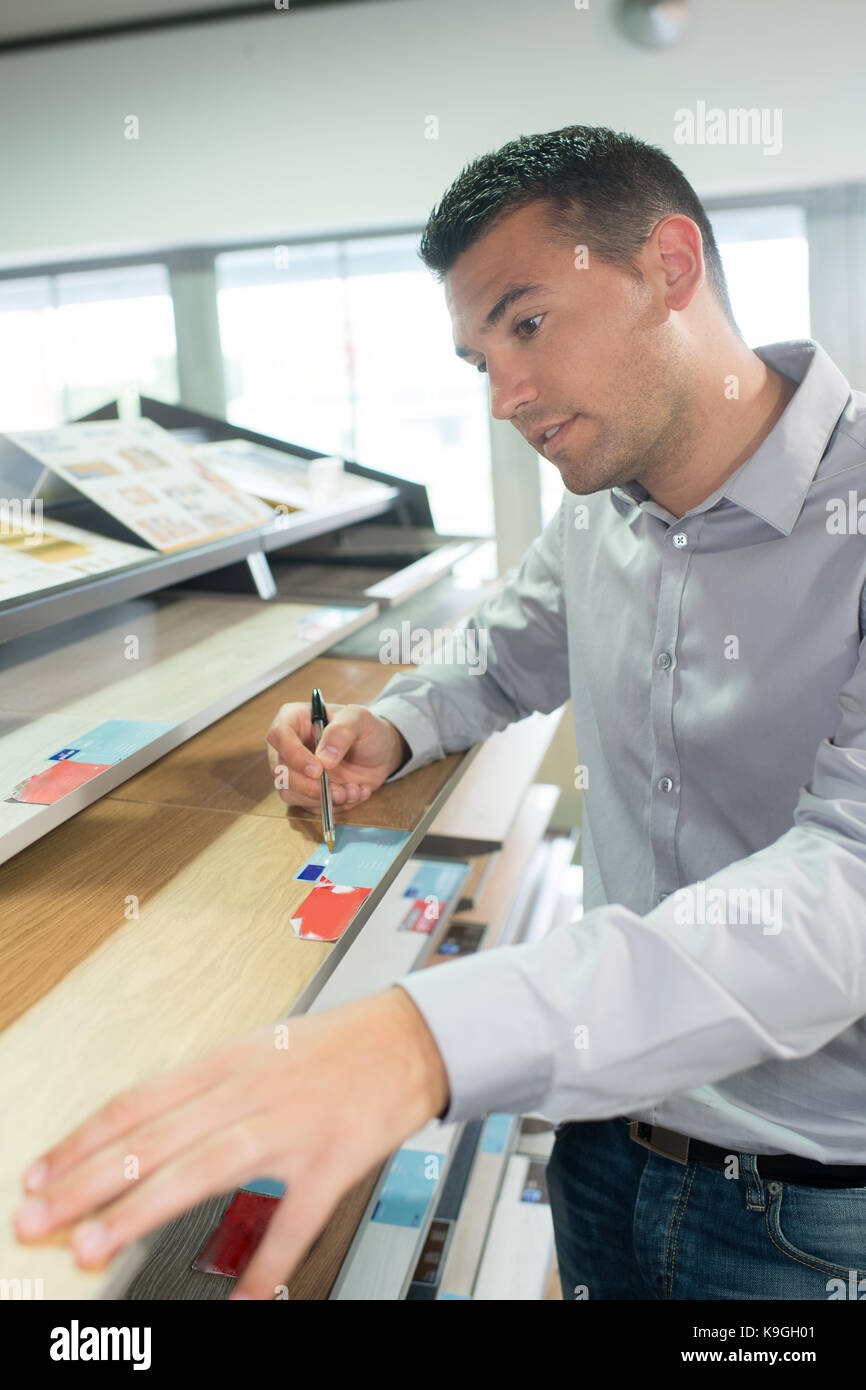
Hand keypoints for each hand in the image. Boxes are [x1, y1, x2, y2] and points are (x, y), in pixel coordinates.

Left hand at [14, 988, 449, 1298]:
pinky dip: (266, 1264)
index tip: (38, 1174)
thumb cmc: (335, 1046)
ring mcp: (292, 1126)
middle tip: (38, 1220)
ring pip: (203, 1168)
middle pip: (156, 1137)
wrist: (412, 1036)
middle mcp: (251, 1091)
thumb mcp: (261, 1050)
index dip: (82, 1139)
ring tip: (97, 1247)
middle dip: (89, 1182)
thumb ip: (207, 1090)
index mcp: (229, 1063)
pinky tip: (241, 1299)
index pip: (138, 1101)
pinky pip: (294, 1220)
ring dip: (142, 1210)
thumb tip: (146, 1128)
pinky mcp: (334, 1160)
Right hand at [265, 701, 409, 809]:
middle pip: (281, 772)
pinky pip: (310, 805)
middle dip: (312, 787)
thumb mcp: (359, 719)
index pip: (279, 736)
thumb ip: (341, 733)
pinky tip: (355, 793)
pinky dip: (335, 805)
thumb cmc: (366, 729)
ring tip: (354, 791)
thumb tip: (324, 758)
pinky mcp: (307, 791)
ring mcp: (296, 771)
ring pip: (291, 793)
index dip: (294, 756)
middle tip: (341, 790)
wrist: (380, 753)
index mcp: (294, 719)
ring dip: (324, 799)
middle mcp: (290, 746)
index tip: (318, 770)